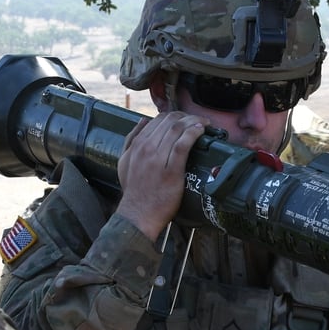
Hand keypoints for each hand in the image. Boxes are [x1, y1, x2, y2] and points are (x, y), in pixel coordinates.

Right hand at [116, 112, 206, 240]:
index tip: (186, 119)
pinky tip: (201, 131)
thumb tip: (144, 120)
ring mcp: (158, 159)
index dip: (176, 115)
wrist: (138, 213)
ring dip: (194, 122)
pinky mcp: (172, 171)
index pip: (158, 119)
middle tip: (199, 121)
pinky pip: (183, 145)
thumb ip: (131, 139)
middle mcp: (147, 148)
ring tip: (204, 124)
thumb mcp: (124, 161)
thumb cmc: (134, 189)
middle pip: (170, 121)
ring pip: (178, 129)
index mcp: (137, 145)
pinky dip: (193, 134)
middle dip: (187, 116)